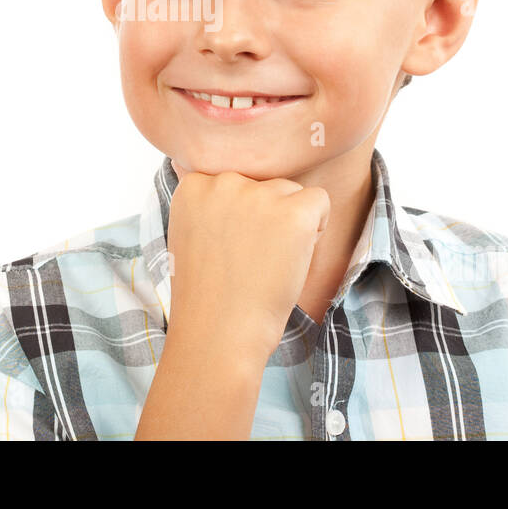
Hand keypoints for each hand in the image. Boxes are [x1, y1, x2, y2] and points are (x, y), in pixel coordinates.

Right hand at [164, 161, 329, 364]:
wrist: (218, 334)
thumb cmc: (206, 294)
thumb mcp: (188, 236)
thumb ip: (206, 204)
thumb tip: (212, 174)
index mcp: (194, 186)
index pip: (234, 183)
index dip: (239, 217)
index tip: (228, 248)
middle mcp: (224, 182)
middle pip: (263, 185)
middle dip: (265, 216)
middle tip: (250, 259)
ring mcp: (259, 196)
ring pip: (290, 193)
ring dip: (289, 222)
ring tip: (269, 263)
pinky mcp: (293, 213)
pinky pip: (319, 201)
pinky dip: (316, 226)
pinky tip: (295, 256)